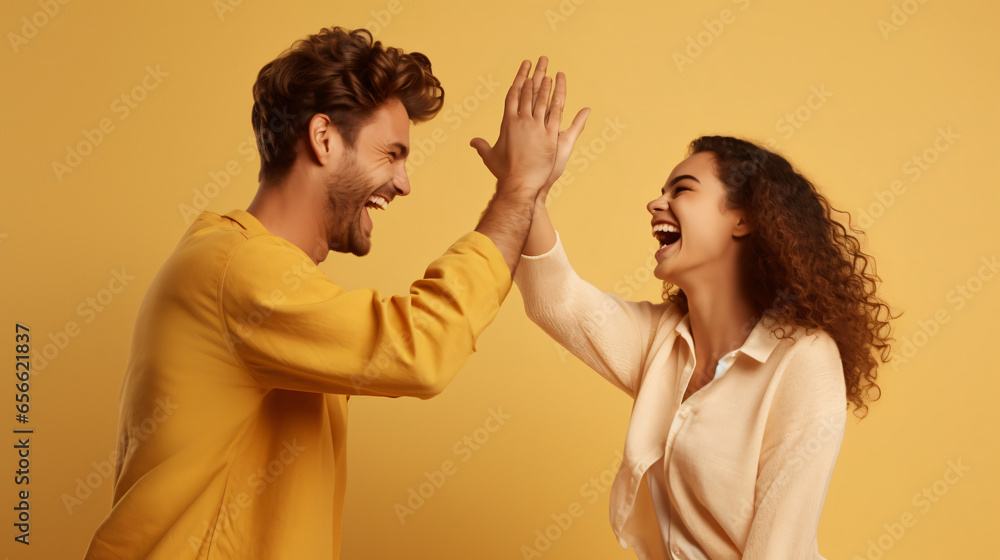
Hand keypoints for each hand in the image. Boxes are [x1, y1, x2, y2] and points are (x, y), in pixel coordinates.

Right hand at [470, 56, 564, 194]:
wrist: (519, 184)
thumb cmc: (504, 173)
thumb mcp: (491, 158)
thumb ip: (483, 147)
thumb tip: (473, 142)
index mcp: (508, 123)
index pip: (513, 95)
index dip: (520, 79)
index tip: (524, 68)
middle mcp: (521, 121)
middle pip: (529, 92)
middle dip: (535, 74)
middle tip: (541, 60)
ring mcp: (536, 127)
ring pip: (542, 99)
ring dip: (546, 82)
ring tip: (550, 70)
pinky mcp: (549, 135)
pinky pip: (555, 112)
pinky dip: (557, 98)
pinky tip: (559, 87)